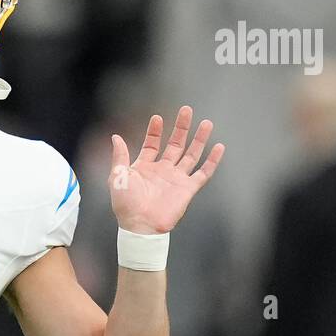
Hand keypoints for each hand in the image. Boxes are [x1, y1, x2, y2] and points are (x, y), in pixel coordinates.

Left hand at [108, 105, 223, 234]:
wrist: (140, 225)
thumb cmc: (125, 204)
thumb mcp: (117, 176)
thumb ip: (119, 155)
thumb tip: (116, 136)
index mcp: (145, 167)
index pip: (152, 143)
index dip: (155, 131)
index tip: (157, 117)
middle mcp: (162, 170)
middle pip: (175, 144)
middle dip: (181, 127)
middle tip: (186, 110)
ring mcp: (176, 178)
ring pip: (191, 154)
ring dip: (199, 139)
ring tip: (206, 123)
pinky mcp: (188, 188)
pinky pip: (203, 172)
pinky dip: (212, 160)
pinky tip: (219, 147)